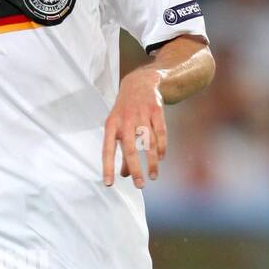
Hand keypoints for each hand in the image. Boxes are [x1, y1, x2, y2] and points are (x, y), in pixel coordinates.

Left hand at [102, 65, 166, 187]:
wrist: (139, 83)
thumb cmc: (125, 113)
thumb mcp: (118, 128)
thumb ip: (121, 152)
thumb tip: (124, 175)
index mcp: (111, 125)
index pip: (107, 149)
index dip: (107, 167)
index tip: (109, 184)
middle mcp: (125, 120)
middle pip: (130, 149)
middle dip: (135, 169)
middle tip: (139, 185)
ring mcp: (141, 114)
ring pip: (148, 143)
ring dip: (151, 162)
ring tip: (153, 176)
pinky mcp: (156, 110)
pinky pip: (160, 132)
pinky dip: (162, 147)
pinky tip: (161, 158)